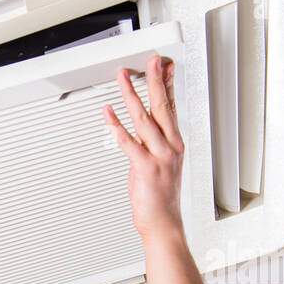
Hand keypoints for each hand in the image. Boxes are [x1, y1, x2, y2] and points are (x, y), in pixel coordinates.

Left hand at [103, 54, 184, 240]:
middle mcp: (170, 147)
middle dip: (155, 80)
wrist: (164, 223)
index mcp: (175, 144)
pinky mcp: (145, 169)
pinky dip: (116, 126)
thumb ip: (155, 145)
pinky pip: (129, 143)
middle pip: (162, 106)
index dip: (168, 84)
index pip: (173, 107)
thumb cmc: (161, 197)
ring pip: (144, 119)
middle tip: (150, 60)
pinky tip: (108, 113)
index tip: (165, 65)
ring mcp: (159, 157)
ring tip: (123, 78)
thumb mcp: (163, 165)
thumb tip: (147, 132)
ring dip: (132, 95)